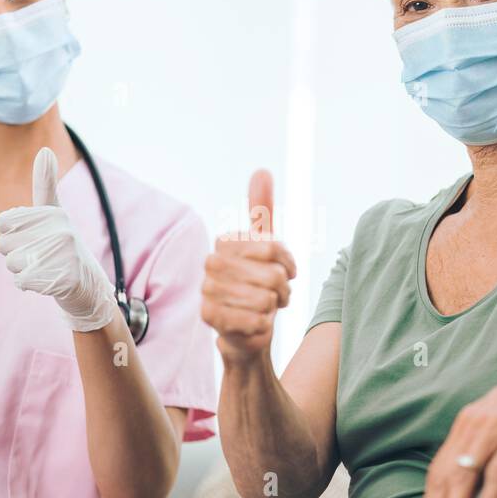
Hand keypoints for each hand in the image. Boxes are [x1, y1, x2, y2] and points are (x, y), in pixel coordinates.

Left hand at [0, 147, 118, 331]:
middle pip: (4, 244)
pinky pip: (21, 281)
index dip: (11, 233)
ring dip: (21, 270)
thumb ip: (46, 183)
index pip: (4, 222)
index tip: (32, 236)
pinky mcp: (62, 278)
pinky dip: (28, 284)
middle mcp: (61, 230)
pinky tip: (45, 280)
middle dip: (15, 254)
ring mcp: (64, 255)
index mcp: (55, 213)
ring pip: (11, 263)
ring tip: (44, 268)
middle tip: (40, 256)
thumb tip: (45, 149)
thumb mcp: (55, 213)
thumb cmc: (63, 246)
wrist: (87, 286)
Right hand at [200, 170, 296, 363]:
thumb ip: (262, 210)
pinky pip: (256, 319)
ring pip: (266, 299)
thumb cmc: (257, 282)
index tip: (287, 270)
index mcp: (225, 241)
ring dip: (274, 307)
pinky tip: (255, 322)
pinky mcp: (210, 317)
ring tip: (265, 307)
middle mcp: (211, 263)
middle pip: (272, 275)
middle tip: (277, 294)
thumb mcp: (265, 245)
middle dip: (283, 288)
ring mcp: (208, 290)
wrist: (246, 326)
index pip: (273, 247)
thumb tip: (261, 171)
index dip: (288, 263)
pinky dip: (263, 324)